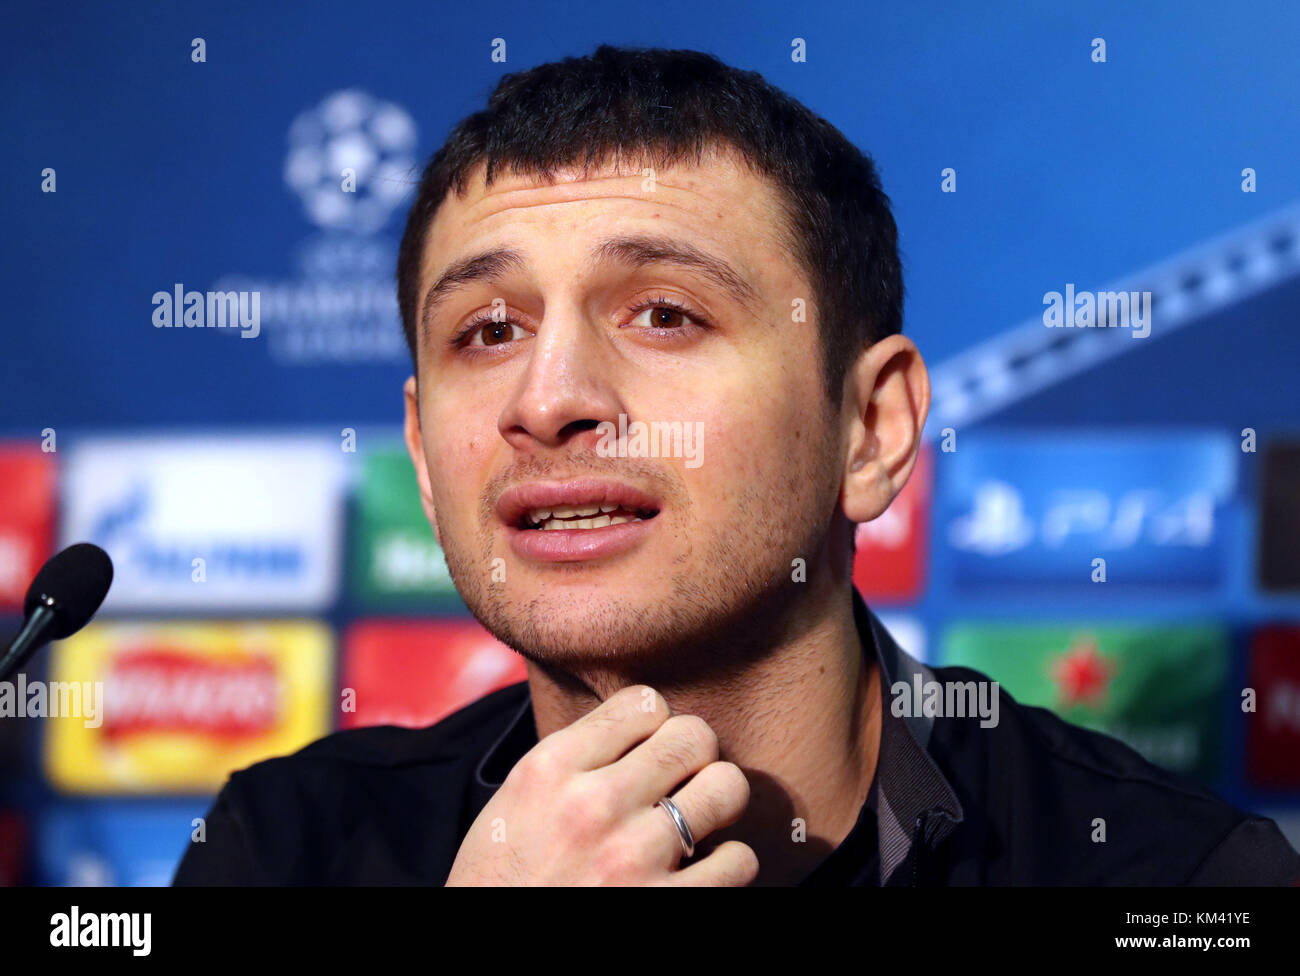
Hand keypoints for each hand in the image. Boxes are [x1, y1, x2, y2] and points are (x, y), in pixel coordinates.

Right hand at [445, 685, 756, 884]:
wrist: (486, 954)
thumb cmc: (501, 883)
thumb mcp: (515, 800)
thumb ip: (573, 760)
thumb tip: (639, 730)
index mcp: (550, 769)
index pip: (644, 702)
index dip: (655, 725)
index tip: (647, 751)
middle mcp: (593, 805)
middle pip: (694, 736)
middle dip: (696, 756)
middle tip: (683, 782)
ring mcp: (633, 858)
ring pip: (726, 787)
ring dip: (717, 804)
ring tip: (698, 822)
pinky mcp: (666, 907)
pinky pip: (739, 860)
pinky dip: (729, 865)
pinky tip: (702, 871)